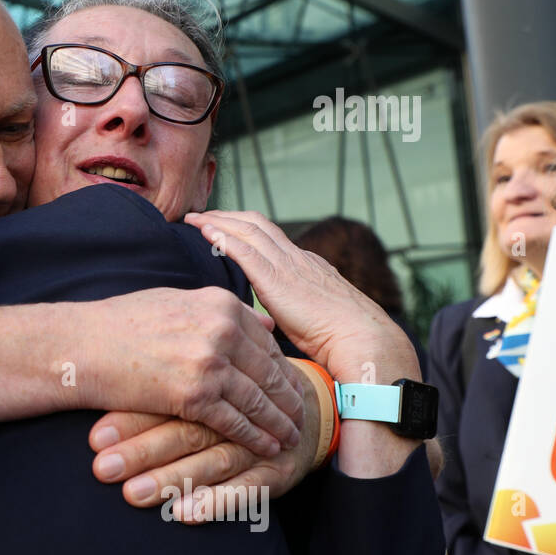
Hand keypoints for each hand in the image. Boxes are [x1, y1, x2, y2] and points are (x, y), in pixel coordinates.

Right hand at [82, 286, 304, 456]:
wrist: (80, 347)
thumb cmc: (120, 324)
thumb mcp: (176, 301)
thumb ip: (222, 311)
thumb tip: (265, 323)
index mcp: (220, 303)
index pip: (265, 340)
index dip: (282, 366)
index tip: (292, 383)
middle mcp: (222, 330)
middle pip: (270, 370)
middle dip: (290, 396)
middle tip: (305, 414)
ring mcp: (210, 363)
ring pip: (259, 399)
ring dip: (279, 421)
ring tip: (292, 435)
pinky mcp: (194, 396)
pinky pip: (236, 422)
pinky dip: (255, 438)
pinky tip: (267, 448)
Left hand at [88, 375, 317, 515]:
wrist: (308, 405)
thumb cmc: (236, 391)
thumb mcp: (202, 372)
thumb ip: (162, 377)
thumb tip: (94, 379)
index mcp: (212, 379)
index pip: (166, 399)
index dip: (130, 418)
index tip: (93, 437)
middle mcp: (235, 410)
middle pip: (185, 429)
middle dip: (142, 451)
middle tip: (103, 470)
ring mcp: (258, 443)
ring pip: (212, 460)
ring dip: (172, 479)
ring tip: (133, 495)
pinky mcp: (277, 472)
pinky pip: (247, 488)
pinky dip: (217, 501)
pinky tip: (185, 514)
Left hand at [184, 211, 417, 381]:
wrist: (362, 339)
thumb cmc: (342, 339)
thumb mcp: (316, 316)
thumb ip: (297, 310)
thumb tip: (278, 320)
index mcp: (307, 264)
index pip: (271, 237)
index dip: (244, 228)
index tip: (224, 226)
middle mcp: (297, 257)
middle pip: (256, 224)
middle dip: (227, 216)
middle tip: (201, 215)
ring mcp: (288, 265)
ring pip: (247, 230)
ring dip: (218, 221)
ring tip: (194, 219)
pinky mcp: (277, 278)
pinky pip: (243, 249)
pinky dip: (222, 237)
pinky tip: (204, 232)